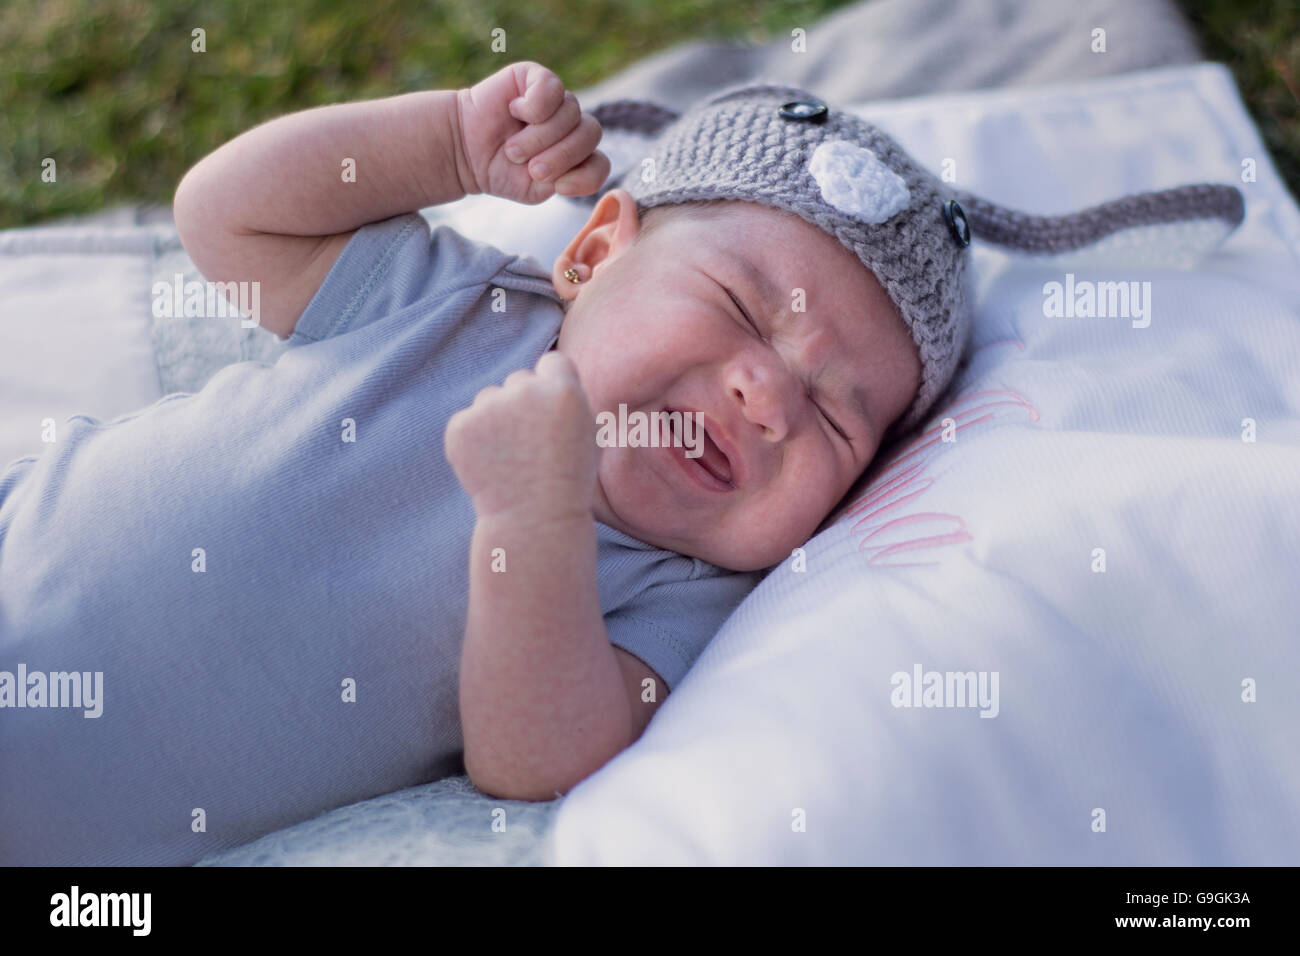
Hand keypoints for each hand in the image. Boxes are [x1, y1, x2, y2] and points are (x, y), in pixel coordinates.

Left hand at [445, 350, 598, 521]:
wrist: (535, 519)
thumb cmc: (570, 481)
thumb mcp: (588, 434)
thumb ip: (571, 400)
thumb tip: (552, 378)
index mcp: (563, 389)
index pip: (552, 362)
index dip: (552, 384)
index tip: (551, 408)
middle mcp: (525, 390)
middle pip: (519, 380)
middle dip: (523, 403)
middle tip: (530, 442)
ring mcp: (488, 407)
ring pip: (490, 398)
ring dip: (497, 419)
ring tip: (511, 457)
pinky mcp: (460, 426)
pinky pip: (468, 421)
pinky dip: (474, 439)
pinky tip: (491, 464)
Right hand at [454, 61, 609, 203]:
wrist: (464, 151)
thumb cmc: (500, 171)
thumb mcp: (534, 189)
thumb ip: (566, 182)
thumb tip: (580, 166)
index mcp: (577, 153)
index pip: (601, 163)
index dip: (584, 176)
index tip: (557, 187)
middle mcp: (572, 124)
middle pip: (591, 133)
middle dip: (561, 156)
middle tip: (531, 168)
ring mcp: (557, 99)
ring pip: (571, 113)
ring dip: (539, 137)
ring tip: (512, 148)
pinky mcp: (537, 77)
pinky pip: (553, 88)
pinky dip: (535, 105)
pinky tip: (515, 112)